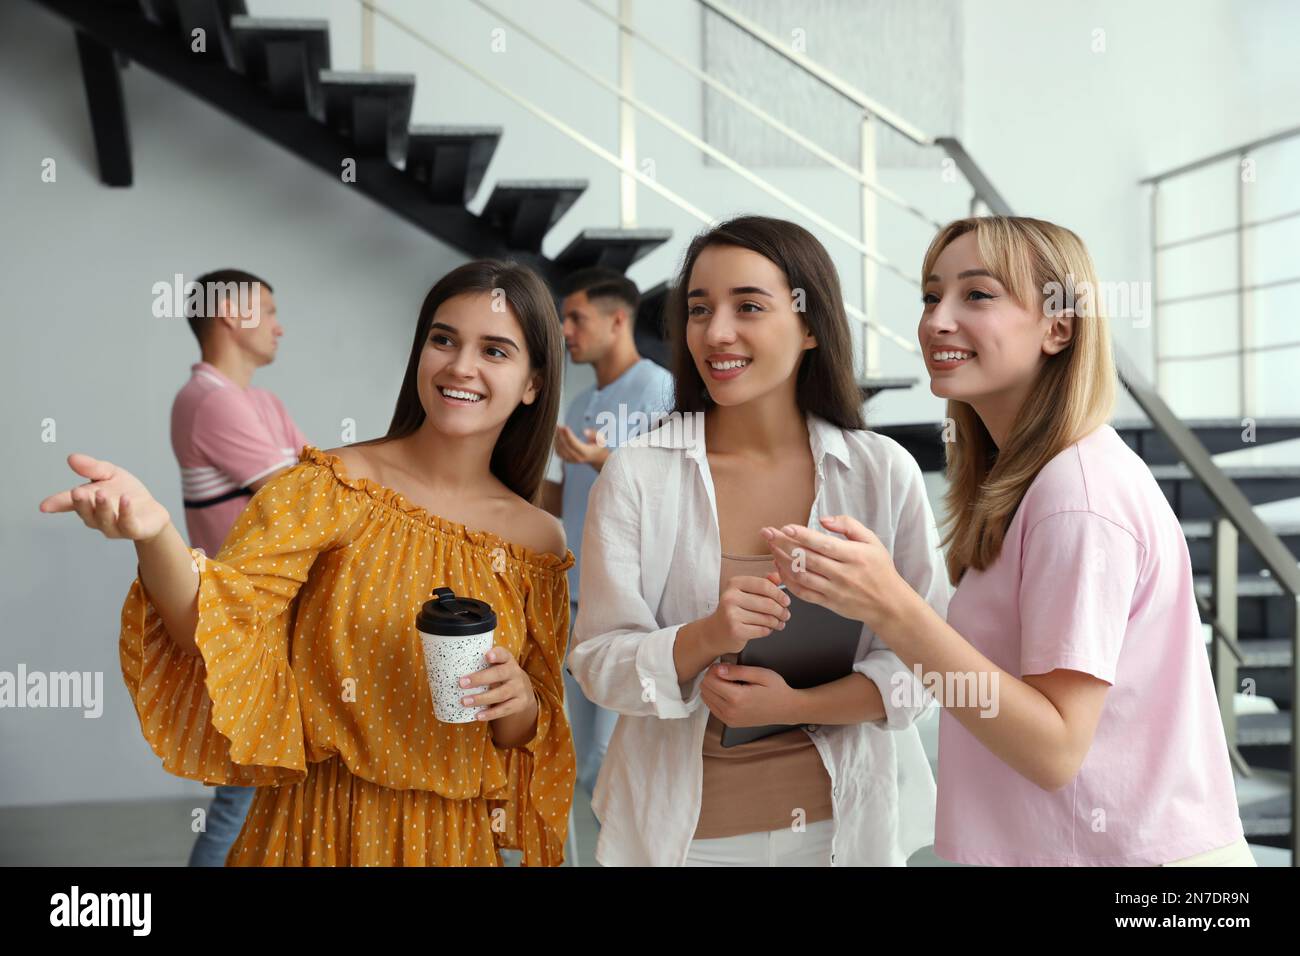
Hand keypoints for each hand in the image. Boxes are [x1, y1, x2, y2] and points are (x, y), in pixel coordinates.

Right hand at [38, 453, 170, 541]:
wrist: (152, 512)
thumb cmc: (126, 492)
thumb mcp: (110, 474)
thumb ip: (92, 468)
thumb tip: (71, 458)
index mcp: (88, 503)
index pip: (69, 503)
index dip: (56, 504)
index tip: (44, 506)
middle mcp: (97, 518)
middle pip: (86, 513)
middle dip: (81, 503)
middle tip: (78, 492)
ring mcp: (114, 527)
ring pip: (105, 520)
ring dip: (102, 507)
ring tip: (101, 493)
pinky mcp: (133, 530)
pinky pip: (128, 524)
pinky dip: (125, 512)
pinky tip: (125, 499)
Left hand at [459, 646, 536, 721]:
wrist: (523, 692)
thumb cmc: (501, 676)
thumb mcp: (497, 667)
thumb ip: (481, 665)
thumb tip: (448, 667)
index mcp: (507, 660)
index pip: (503, 654)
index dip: (496, 654)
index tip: (487, 655)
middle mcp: (515, 673)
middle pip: (499, 674)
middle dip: (480, 679)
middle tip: (462, 683)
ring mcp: (519, 689)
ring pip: (501, 694)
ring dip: (481, 698)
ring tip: (464, 701)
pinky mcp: (520, 703)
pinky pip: (505, 709)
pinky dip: (491, 713)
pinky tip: (478, 715)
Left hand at [554, 425, 609, 468]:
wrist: (597, 459)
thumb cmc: (599, 446)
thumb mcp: (601, 439)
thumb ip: (594, 434)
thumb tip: (584, 431)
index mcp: (585, 452)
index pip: (574, 443)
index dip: (568, 435)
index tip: (565, 427)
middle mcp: (577, 457)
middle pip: (565, 446)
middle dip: (560, 435)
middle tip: (558, 426)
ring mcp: (572, 460)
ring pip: (560, 450)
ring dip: (557, 439)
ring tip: (556, 429)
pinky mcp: (568, 460)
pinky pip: (559, 453)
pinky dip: (556, 445)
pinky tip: (556, 437)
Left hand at [700, 663, 800, 726]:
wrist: (786, 709)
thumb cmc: (776, 690)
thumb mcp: (760, 674)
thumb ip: (737, 671)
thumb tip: (718, 669)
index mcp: (737, 698)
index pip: (710, 680)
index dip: (714, 669)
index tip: (725, 666)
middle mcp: (730, 711)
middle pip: (705, 689)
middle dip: (712, 677)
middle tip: (727, 672)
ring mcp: (729, 719)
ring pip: (706, 698)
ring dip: (713, 687)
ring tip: (729, 682)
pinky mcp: (730, 723)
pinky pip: (712, 707)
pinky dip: (715, 697)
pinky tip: (729, 692)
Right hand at [702, 574, 790, 655]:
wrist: (715, 631)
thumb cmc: (734, 610)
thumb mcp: (746, 592)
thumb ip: (763, 583)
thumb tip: (778, 576)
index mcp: (734, 583)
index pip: (764, 585)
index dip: (779, 594)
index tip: (786, 601)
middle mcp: (730, 597)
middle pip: (767, 603)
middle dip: (781, 610)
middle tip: (786, 615)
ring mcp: (731, 614)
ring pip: (766, 618)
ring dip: (777, 622)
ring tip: (779, 623)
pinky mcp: (735, 630)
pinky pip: (761, 630)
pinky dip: (768, 630)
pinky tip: (767, 629)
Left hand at [761, 514, 909, 630]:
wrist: (888, 604)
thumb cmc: (880, 570)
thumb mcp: (872, 541)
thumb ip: (849, 525)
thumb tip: (823, 519)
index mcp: (853, 556)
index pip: (823, 544)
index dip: (802, 535)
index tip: (785, 527)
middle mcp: (842, 573)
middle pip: (807, 558)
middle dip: (783, 544)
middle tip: (767, 533)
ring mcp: (833, 590)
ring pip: (801, 576)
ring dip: (782, 561)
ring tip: (771, 547)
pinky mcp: (827, 603)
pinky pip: (802, 593)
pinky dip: (788, 581)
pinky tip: (780, 568)